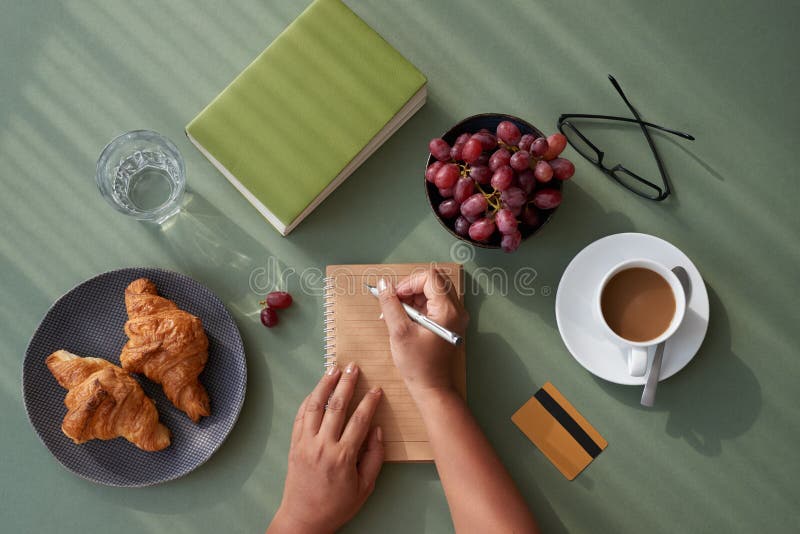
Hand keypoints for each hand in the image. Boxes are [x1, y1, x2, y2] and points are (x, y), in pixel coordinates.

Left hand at [268, 364, 383, 533]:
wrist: (304, 518)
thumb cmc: (337, 505)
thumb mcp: (365, 487)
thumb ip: (374, 457)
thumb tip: (376, 429)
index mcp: (343, 457)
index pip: (359, 420)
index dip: (369, 402)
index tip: (376, 389)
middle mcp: (322, 446)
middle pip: (336, 406)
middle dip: (346, 383)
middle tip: (354, 367)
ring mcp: (305, 443)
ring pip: (315, 406)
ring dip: (325, 384)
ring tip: (334, 369)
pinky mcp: (294, 444)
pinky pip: (301, 416)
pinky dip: (309, 399)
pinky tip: (317, 389)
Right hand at [376, 267, 467, 395]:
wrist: (431, 386)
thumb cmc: (417, 364)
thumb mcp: (399, 332)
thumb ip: (390, 304)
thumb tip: (383, 285)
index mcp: (448, 310)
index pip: (430, 277)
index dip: (409, 282)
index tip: (395, 296)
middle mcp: (456, 310)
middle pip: (434, 281)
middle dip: (411, 287)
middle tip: (396, 302)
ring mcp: (455, 316)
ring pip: (433, 290)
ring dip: (414, 296)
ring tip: (397, 314)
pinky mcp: (450, 321)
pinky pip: (435, 302)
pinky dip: (419, 305)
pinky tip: (406, 319)